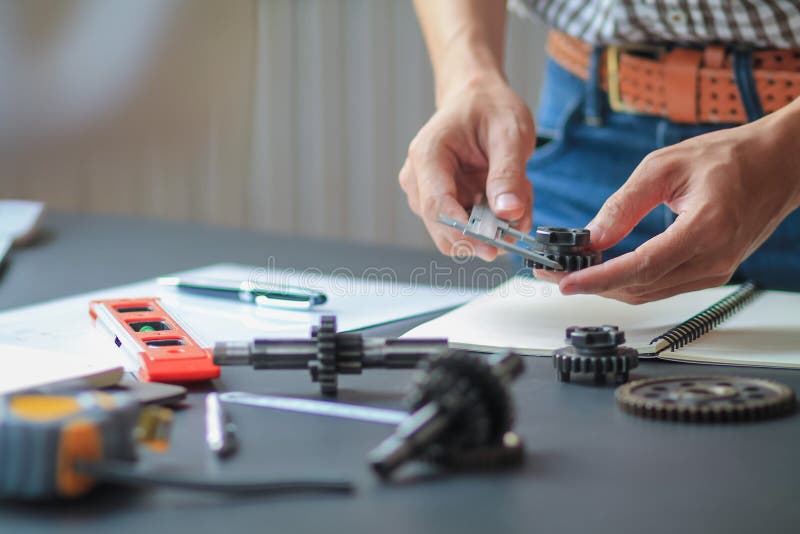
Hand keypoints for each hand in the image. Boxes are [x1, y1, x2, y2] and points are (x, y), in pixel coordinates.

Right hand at [399, 72, 534, 259]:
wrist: (477, 98)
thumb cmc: (488, 107)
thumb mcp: (509, 132)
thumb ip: (509, 173)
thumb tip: (508, 213)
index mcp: (427, 156)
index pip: (437, 207)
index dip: (464, 233)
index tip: (494, 246)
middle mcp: (419, 180)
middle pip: (443, 230)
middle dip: (485, 234)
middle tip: (521, 218)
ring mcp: (428, 195)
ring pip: (460, 234)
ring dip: (495, 226)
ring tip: (518, 192)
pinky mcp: (443, 204)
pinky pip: (470, 228)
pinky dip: (495, 221)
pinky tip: (509, 195)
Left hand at [536, 103, 799, 302]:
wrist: (780, 165)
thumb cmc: (729, 158)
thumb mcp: (665, 167)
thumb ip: (625, 205)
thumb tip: (592, 237)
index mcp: (706, 228)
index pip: (643, 266)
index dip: (600, 278)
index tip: (566, 282)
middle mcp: (714, 259)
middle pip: (640, 287)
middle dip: (591, 284)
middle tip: (552, 271)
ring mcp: (715, 272)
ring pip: (648, 293)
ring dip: (606, 286)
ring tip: (569, 271)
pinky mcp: (711, 274)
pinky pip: (661, 287)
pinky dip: (628, 282)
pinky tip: (604, 271)